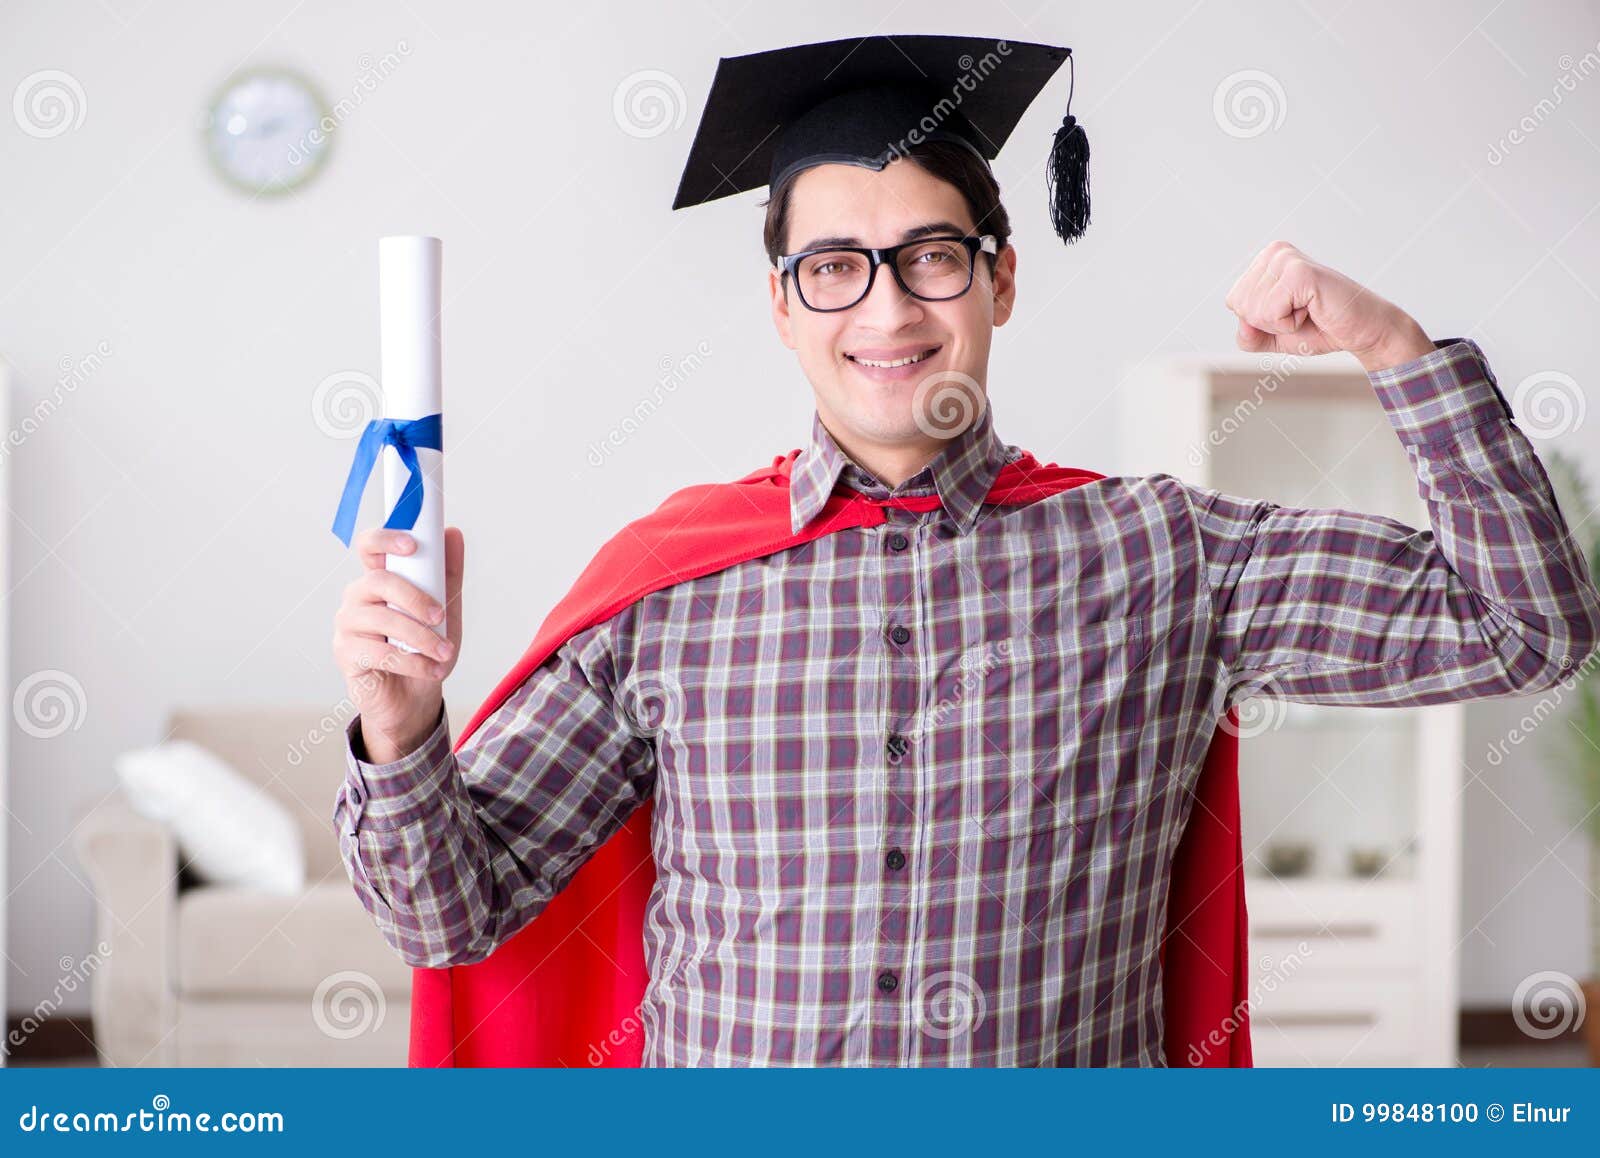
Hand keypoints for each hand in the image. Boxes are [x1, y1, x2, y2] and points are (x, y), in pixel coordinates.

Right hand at [332, 526, 463, 760]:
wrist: (414, 697)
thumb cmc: (424, 649)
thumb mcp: (445, 610)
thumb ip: (447, 574)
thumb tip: (452, 533)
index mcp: (380, 580)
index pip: (369, 546)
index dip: (385, 539)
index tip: (412, 546)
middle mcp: (358, 598)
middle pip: (378, 581)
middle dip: (414, 598)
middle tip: (439, 615)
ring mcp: (348, 625)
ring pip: (380, 619)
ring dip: (419, 636)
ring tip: (444, 652)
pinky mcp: (346, 654)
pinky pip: (378, 652)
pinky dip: (412, 662)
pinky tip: (432, 670)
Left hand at [1224, 240, 1434, 370]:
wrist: (1362, 331)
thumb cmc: (1321, 328)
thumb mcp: (1272, 336)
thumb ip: (1247, 335)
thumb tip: (1242, 323)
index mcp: (1265, 261)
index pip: (1234, 301)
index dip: (1259, 321)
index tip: (1291, 312)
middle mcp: (1274, 252)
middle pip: (1240, 305)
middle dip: (1269, 323)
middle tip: (1302, 313)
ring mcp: (1286, 259)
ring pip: (1253, 310)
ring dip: (1281, 323)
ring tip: (1309, 310)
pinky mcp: (1299, 272)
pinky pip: (1270, 313)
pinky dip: (1290, 324)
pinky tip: (1313, 309)